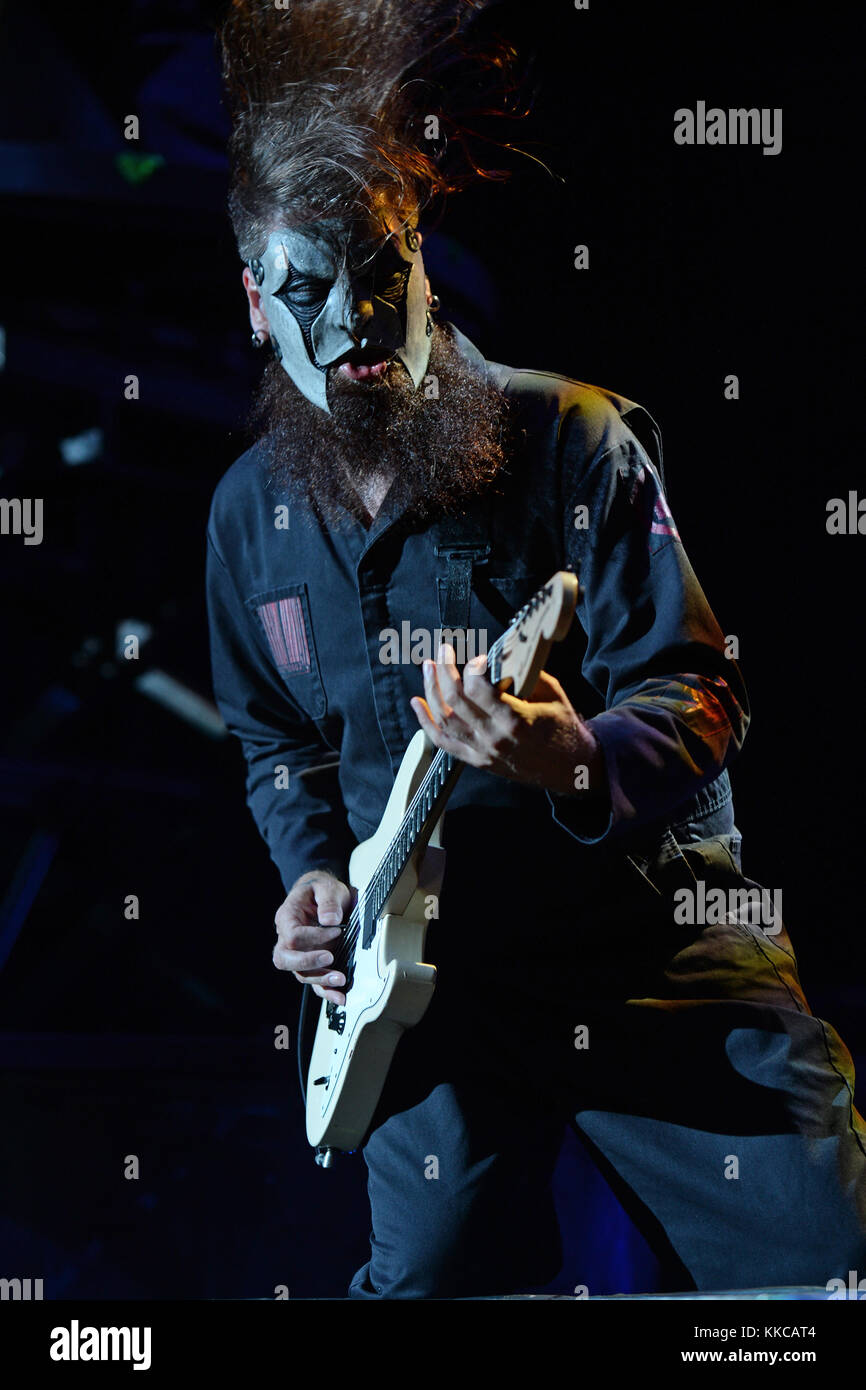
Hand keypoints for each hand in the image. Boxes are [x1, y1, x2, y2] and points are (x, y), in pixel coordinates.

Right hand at [273, 869, 353, 1004]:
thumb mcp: (326, 887)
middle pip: (285, 959)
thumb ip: (328, 901)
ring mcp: (298, 954)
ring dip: (320, 979)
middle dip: (308, 962)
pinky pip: (313, 982)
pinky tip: (340, 997)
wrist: (323, 896)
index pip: (293, 935)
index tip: (336, 931)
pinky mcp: (311, 964)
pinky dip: (326, 991)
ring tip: (341, 979)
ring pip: (300, 974)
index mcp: (287, 917)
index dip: (314, 936)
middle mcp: (287, 938)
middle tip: (330, 958)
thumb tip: (330, 920)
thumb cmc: (321, 891)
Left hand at [409, 643, 603, 796]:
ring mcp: (483, 751)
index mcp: (516, 720)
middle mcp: (494, 737)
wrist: (570, 768)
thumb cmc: (563, 728)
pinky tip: (418, 703)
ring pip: (445, 719)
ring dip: (431, 690)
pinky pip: (444, 742)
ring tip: (428, 668)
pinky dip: (426, 723)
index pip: (478, 688)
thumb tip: (500, 654)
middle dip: (444, 670)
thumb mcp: (553, 693)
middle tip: (443, 651)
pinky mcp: (477, 761)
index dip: (471, 666)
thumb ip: (525, 674)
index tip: (478, 657)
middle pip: (455, 700)